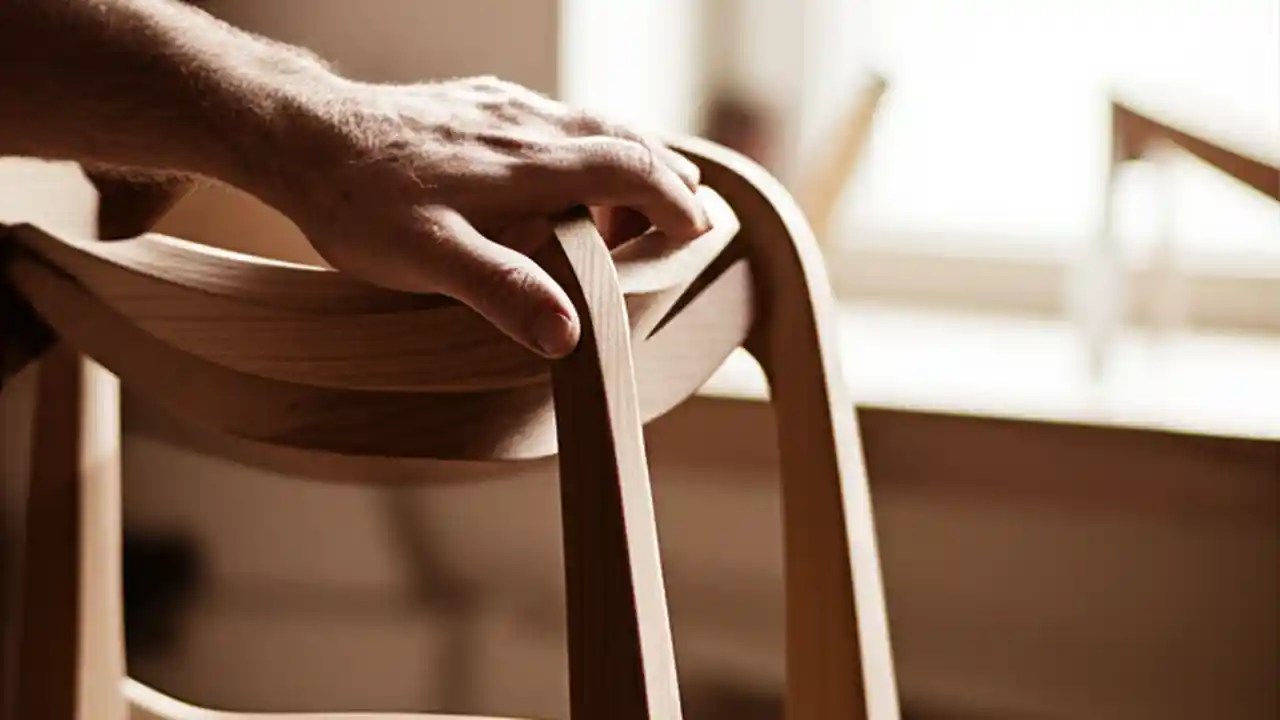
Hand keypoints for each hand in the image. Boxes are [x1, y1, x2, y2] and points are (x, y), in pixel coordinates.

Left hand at [252, 76, 707, 357]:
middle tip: (685, 221)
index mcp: (528, 162)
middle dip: (666, 178)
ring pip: (592, 124)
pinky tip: (566, 173)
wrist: (299, 135)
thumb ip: (502, 290)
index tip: (698, 232)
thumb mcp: (426, 258)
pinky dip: (586, 146)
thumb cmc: (360, 201)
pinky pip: (555, 118)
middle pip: (625, 139)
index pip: (630, 168)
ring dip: (628, 161)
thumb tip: (572, 334)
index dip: (675, 200)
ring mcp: (501, 108)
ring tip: (634, 208)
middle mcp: (526, 124)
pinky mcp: (477, 103)